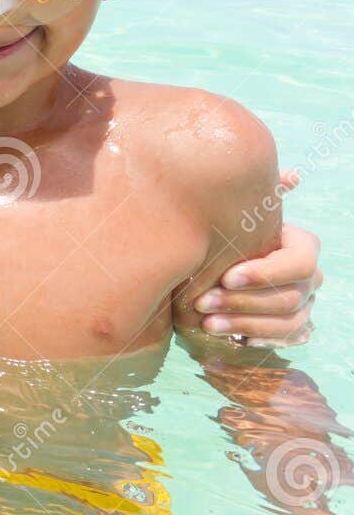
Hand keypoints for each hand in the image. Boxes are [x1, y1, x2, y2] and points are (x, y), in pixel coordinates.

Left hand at [196, 182, 321, 345]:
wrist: (221, 262)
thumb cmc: (229, 232)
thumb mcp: (239, 212)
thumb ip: (262, 194)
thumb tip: (293, 175)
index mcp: (304, 246)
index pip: (299, 262)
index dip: (264, 272)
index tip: (226, 276)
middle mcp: (311, 277)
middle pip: (288, 296)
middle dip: (243, 302)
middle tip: (204, 302)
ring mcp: (305, 304)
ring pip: (286, 321)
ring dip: (245, 324)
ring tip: (207, 322)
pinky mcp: (293, 327)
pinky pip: (284, 339)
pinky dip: (256, 338)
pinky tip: (227, 336)